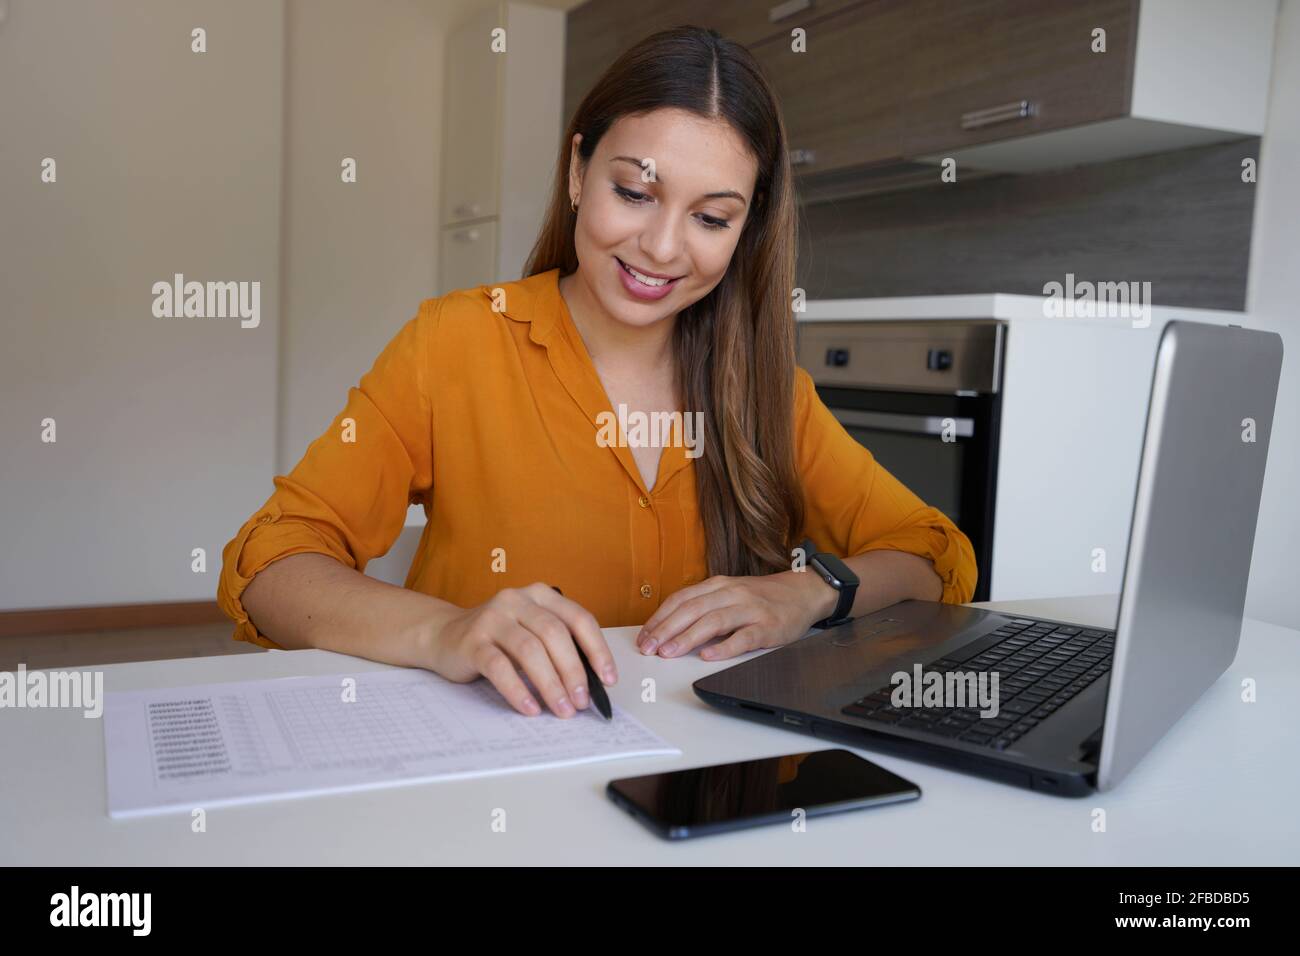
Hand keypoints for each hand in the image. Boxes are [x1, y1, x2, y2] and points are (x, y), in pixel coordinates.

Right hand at [432, 583, 616, 717]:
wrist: (444, 636)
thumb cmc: (498, 639)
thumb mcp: (532, 633)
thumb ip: (558, 648)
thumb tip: (590, 685)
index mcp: (541, 595)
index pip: (579, 619)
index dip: (598, 650)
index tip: (608, 680)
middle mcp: (517, 600)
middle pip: (555, 635)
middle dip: (574, 672)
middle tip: (582, 701)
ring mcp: (493, 618)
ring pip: (530, 650)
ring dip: (550, 684)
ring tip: (562, 709)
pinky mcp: (472, 640)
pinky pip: (499, 667)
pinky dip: (517, 690)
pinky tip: (530, 708)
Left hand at [635, 571, 836, 661]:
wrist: (803, 591)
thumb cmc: (761, 597)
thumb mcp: (730, 593)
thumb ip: (704, 606)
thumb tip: (669, 628)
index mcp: (718, 585)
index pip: (681, 599)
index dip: (659, 618)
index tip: (643, 636)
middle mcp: (732, 593)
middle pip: (692, 609)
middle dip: (666, 629)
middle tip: (648, 648)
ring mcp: (750, 609)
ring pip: (714, 621)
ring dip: (687, 637)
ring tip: (669, 653)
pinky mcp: (768, 626)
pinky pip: (744, 637)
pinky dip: (724, 648)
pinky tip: (708, 657)